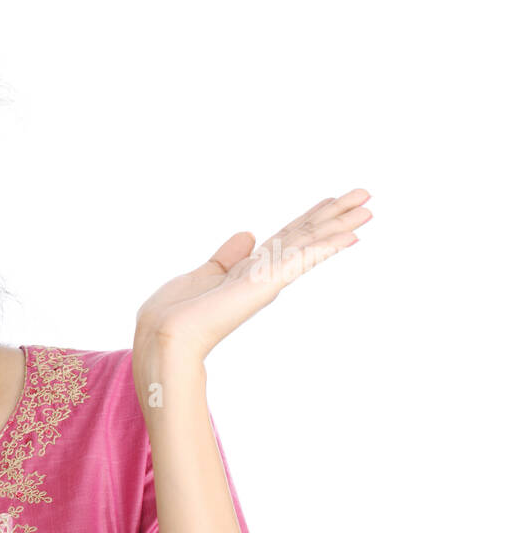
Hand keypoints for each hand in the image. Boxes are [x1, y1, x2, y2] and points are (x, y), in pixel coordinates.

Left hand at [134, 188, 372, 368]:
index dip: (310, 218)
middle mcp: (263, 273)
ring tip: (368, 208)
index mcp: (248, 271)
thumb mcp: (203, 275)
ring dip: (339, 226)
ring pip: (309, 244)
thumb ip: (228, 257)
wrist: (164, 337)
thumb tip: (249, 234)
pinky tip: (350, 237)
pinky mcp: (265, 284)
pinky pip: (300, 260)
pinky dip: (325, 248)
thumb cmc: (175, 314)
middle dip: (335, 216)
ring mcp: (266, 279)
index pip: (286, 237)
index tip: (332, 200)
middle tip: (366, 194)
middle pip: (305, 236)